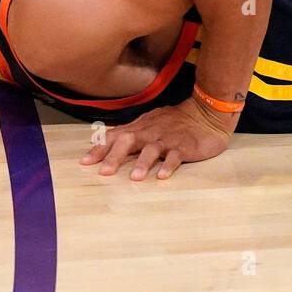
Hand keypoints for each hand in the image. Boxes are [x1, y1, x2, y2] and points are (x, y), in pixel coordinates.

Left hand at [80, 98, 233, 180]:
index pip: (115, 136)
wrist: (206, 112)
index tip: (85, 162)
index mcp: (140, 127)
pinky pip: (176, 156)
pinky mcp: (185, 146)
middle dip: (115, 157)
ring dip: (143, 163)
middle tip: (103, 172)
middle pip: (129, 141)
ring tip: (135, 178)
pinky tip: (163, 176)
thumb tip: (107, 141)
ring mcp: (168, 139)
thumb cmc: (175, 121)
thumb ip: (131, 132)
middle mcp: (150, 132)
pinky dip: (169, 165)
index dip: (100, 148)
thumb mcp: (149, 123)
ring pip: (152, 149)